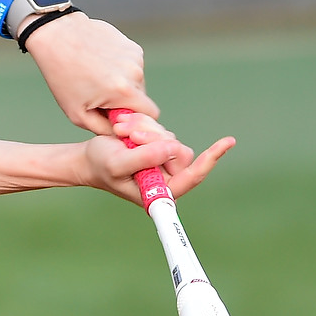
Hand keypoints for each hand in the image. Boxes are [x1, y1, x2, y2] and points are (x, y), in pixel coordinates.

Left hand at [23, 12, 155, 134]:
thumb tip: (121, 134)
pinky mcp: (131, 45)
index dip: (136, 119)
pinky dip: (119, 69)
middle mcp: (135, 72)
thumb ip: (104, 129)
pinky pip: (132, 65)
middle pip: (142, 97)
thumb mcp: (77, 113)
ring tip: (95, 77)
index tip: (116, 117)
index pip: (150, 114)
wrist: (57, 36)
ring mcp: (135, 56)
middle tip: (99, 96)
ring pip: (136, 81)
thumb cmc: (63, 76)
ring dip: (121, 84)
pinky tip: (99, 63)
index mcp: (124, 91)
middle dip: (125, 101)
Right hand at [78, 111, 235, 203]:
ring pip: (170, 136)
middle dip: (153, 138)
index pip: (192, 176)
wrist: (89, 158)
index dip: (210, 160)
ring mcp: (164, 161)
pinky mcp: (160, 146)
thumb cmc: (101, 166)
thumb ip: (145, 158)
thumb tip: (172, 150)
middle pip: (179, 150)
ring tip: (122, 133)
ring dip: (144, 130)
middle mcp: (168, 178)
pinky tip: (124, 128)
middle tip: (129, 136)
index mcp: (162, 191)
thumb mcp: (118, 163)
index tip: (226, 142)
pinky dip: (142, 123)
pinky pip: (161, 128)